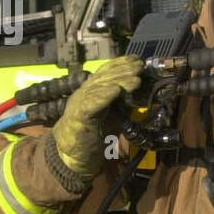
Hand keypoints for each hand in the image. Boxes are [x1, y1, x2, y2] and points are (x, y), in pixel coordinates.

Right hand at [50, 56, 143, 179]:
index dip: (120, 64)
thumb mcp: (111, 116)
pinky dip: (104, 96)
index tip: (137, 59)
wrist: (72, 154)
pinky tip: (115, 91)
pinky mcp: (79, 117)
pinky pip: (91, 104)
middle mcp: (85, 93)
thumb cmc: (92, 134)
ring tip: (135, 78)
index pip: (106, 72)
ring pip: (100, 88)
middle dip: (123, 70)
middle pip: (105, 77)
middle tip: (140, 65)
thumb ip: (122, 105)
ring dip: (118, 81)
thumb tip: (141, 95)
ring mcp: (80, 103)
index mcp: (91, 91)